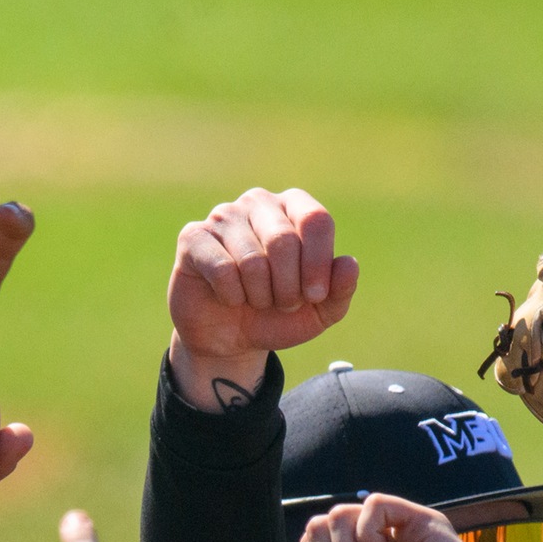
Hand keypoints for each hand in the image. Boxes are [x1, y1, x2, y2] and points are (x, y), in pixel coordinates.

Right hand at [168, 187, 358, 410]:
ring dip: (260, 296)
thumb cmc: (278, 315)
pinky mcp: (193, 237)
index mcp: (294, 208)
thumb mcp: (319, 311)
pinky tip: (228, 296)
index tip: (315, 296)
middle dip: (288, 287)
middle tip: (282, 303)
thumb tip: (349, 264)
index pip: (315, 220)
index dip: (319, 264)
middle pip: (284, 240)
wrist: (231, 339)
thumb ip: (340, 290)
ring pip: (252, 260)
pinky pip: (222, 269)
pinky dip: (232, 295)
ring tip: (256, 300)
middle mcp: (258, 203)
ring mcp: (223, 216)